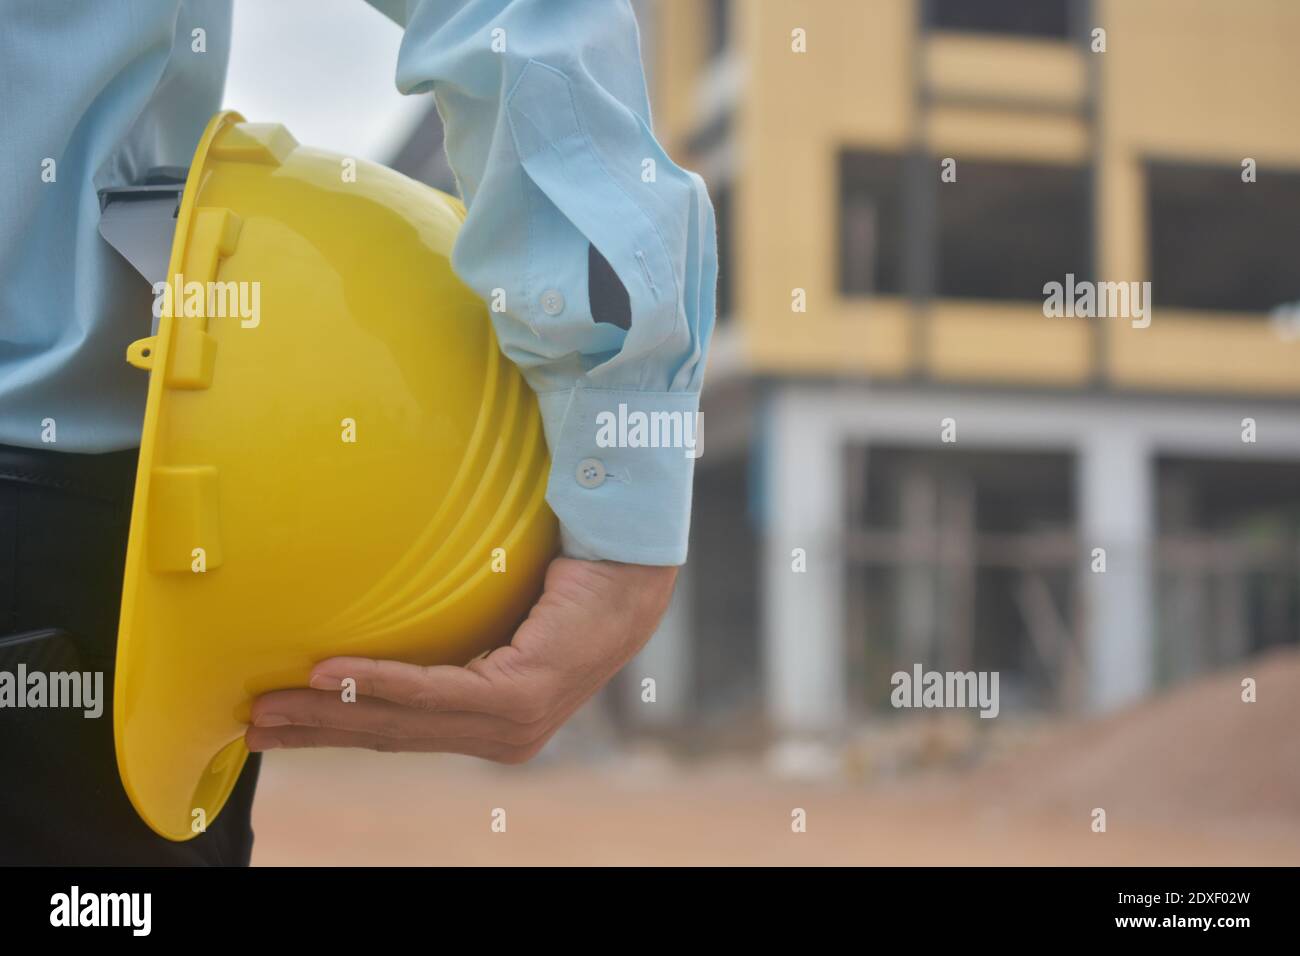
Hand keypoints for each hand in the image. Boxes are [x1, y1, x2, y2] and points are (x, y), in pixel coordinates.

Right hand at [244, 558, 676, 762]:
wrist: (628, 560)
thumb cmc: (559, 575)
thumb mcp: (486, 613)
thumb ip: (438, 628)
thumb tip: (377, 596)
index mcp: (490, 721)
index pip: (399, 731)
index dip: (333, 731)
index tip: (272, 726)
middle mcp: (501, 735)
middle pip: (388, 735)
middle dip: (313, 733)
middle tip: (248, 726)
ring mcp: (513, 723)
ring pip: (402, 721)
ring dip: (328, 714)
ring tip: (267, 706)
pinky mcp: (521, 695)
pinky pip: (436, 690)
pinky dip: (378, 683)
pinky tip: (326, 675)